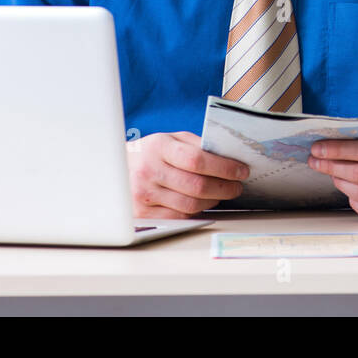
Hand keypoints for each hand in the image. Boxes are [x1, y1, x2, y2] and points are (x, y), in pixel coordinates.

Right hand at [126, 130, 249, 218]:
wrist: (116, 168)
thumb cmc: (152, 153)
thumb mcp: (171, 140)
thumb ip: (197, 145)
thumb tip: (228, 157)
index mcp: (158, 147)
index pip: (197, 159)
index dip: (224, 167)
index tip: (241, 170)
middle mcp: (148, 171)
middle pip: (197, 186)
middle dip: (225, 187)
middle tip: (237, 186)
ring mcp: (143, 195)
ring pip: (190, 205)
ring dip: (213, 200)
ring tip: (222, 193)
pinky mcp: (142, 214)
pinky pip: (179, 217)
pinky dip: (197, 211)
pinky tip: (204, 203)